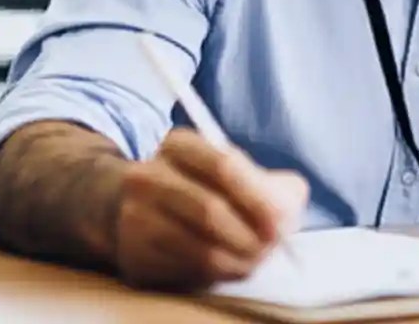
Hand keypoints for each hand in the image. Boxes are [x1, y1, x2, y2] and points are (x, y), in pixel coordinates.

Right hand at [114, 128, 308, 289]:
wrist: (145, 212)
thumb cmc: (209, 189)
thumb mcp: (241, 172)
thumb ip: (274, 186)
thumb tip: (283, 217)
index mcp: (179, 144)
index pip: (224, 164)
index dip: (258, 197)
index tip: (281, 222)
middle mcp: (148, 176)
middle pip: (210, 209)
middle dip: (250, 235)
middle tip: (271, 247)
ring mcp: (134, 216)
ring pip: (200, 248)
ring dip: (238, 260)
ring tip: (253, 258)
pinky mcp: (134, 254)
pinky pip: (186, 271)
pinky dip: (217, 274)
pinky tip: (228, 265)